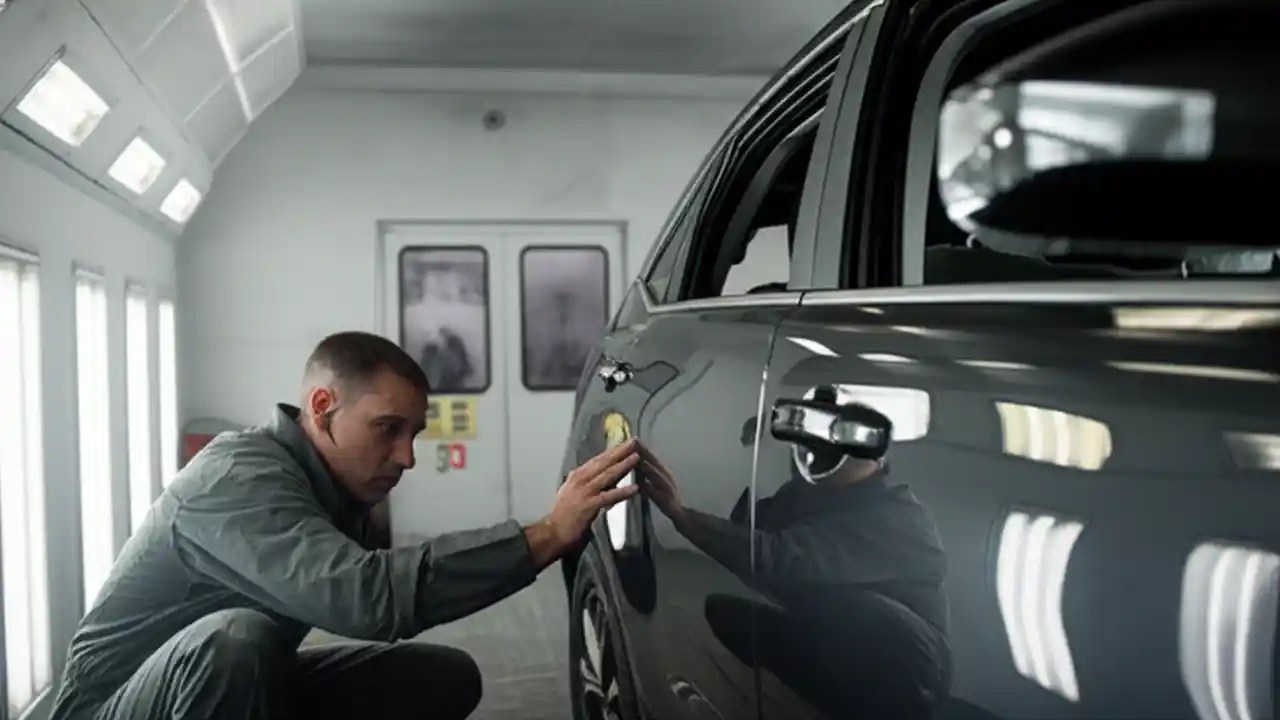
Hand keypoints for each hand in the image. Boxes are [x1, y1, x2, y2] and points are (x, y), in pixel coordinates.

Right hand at [528, 440, 639, 565]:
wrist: (553, 532)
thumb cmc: (564, 515)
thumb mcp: (574, 492)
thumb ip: (587, 482)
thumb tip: (604, 474)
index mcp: (577, 475)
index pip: (598, 459)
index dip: (612, 450)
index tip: (626, 442)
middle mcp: (580, 479)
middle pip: (604, 462)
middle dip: (620, 451)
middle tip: (635, 441)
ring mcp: (584, 492)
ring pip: (607, 475)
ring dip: (623, 465)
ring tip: (637, 458)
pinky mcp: (588, 505)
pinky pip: (609, 497)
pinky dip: (622, 492)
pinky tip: (635, 488)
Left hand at [638, 444, 685, 524]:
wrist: (682, 517)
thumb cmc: (666, 500)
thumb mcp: (657, 484)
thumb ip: (648, 473)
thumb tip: (635, 461)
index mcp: (663, 473)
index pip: (651, 458)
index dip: (642, 448)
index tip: (630, 437)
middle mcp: (667, 478)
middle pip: (655, 463)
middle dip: (645, 452)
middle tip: (634, 441)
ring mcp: (669, 490)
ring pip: (658, 477)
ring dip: (649, 468)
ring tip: (639, 459)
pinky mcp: (669, 503)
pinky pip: (658, 496)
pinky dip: (651, 489)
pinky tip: (642, 486)